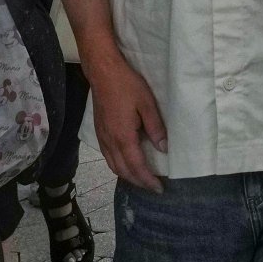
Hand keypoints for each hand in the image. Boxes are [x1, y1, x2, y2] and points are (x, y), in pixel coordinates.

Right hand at [86, 50, 167, 192]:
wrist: (103, 73)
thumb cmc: (127, 86)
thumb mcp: (147, 104)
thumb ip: (156, 127)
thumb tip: (163, 148)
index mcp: (123, 137)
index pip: (136, 166)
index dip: (147, 180)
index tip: (159, 188)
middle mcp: (110, 142)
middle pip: (123, 170)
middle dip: (138, 181)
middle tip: (153, 186)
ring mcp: (102, 138)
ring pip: (113, 165)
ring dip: (127, 175)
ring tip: (142, 179)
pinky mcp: (99, 132)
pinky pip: (108, 157)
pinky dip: (118, 166)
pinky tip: (126, 163)